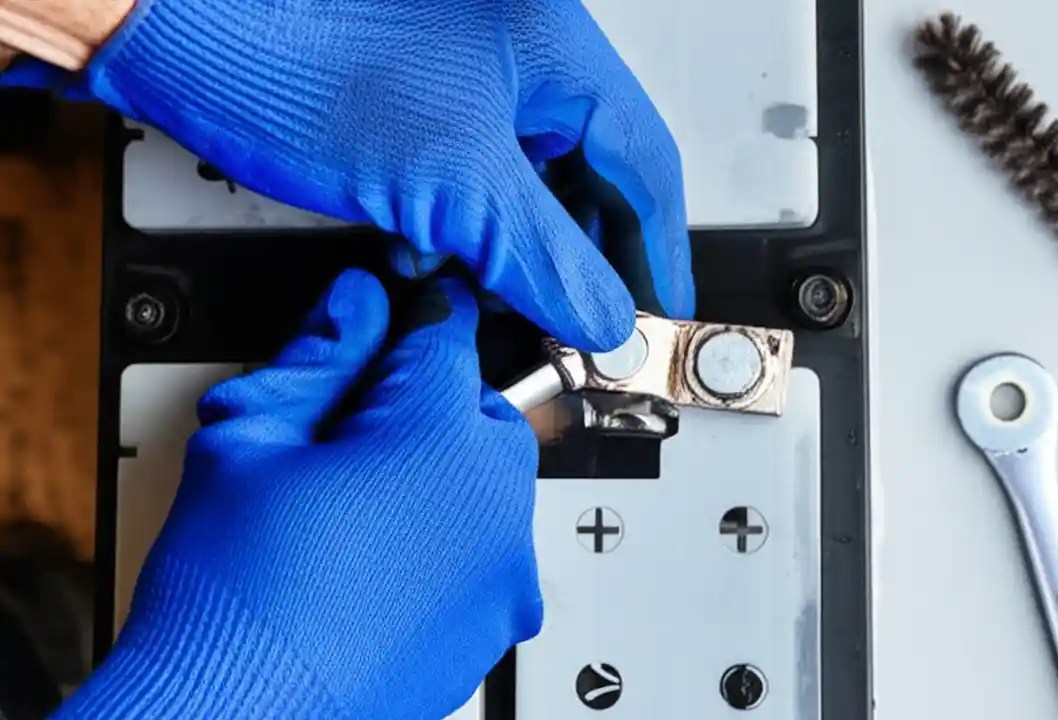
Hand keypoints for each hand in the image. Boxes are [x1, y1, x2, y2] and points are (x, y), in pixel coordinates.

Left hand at [1, 0, 695, 350]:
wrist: (175, 33)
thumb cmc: (292, 60)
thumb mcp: (451, 182)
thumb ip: (545, 258)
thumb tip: (605, 315)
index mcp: (553, 46)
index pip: (645, 163)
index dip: (659, 252)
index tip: (661, 314)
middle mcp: (521, 49)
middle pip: (594, 175)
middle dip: (583, 257)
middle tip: (583, 322)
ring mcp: (469, 73)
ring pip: (532, 182)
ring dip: (522, 249)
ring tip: (503, 296)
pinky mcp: (420, 99)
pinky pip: (477, 176)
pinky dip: (470, 227)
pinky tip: (439, 256)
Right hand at [55, 270, 541, 718]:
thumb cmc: (231, 601)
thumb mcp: (247, 443)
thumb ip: (319, 359)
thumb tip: (354, 310)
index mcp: (438, 439)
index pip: (445, 334)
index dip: (406, 321)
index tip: (390, 320)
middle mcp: (494, 504)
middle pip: (480, 410)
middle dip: (426, 408)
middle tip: (349, 437)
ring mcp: (505, 572)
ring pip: (490, 483)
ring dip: (443, 478)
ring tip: (357, 514)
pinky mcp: (497, 625)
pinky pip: (493, 553)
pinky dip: (454, 545)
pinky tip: (381, 565)